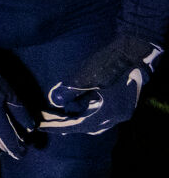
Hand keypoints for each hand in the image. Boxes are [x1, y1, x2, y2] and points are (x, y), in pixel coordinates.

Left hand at [44, 34, 162, 135]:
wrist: (133, 50)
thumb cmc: (109, 62)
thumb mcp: (86, 76)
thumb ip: (71, 91)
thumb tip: (56, 101)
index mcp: (111, 112)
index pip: (81, 125)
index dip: (60, 126)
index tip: (44, 126)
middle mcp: (119, 116)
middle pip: (89, 126)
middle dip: (68, 124)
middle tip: (48, 121)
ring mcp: (123, 110)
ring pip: (96, 121)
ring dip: (77, 118)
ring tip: (57, 116)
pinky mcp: (122, 103)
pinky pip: (101, 113)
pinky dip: (86, 112)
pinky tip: (74, 107)